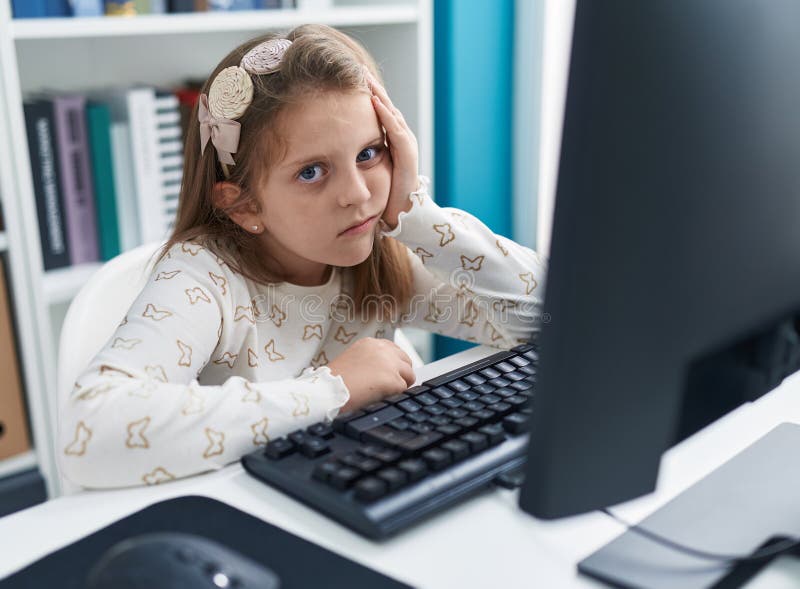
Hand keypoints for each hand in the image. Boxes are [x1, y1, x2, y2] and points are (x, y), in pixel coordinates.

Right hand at [328, 337, 415, 411]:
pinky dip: (394, 396)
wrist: (327, 391)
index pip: (395, 350)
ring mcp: (389, 363)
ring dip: (400, 385)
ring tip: (384, 394)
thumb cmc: (334, 381)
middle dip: (402, 374)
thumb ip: (371, 361)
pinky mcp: (392, 379)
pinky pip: (403, 390)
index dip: (395, 364)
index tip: (391, 373)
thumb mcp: (353, 361)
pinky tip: (379, 398)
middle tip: (392, 387)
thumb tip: (387, 372)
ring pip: (409, 375)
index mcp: (370, 343)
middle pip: (406, 361)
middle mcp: (382, 349)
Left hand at [366, 71, 419, 229]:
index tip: (351, 79)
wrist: (400, 219)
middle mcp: (399, 142)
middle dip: (373, 89)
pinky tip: (374, 103)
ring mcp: (405, 148)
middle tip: (358, 68)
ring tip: (366, 79)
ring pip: (392, 115)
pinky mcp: (408, 157)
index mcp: (388, 144)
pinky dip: (386, 117)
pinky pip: (396, 132)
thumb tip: (325, 150)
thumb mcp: (361, 174)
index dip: (367, 96)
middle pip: (386, 108)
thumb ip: (352, 158)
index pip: (378, 114)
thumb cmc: (379, 200)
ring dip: (379, 96)